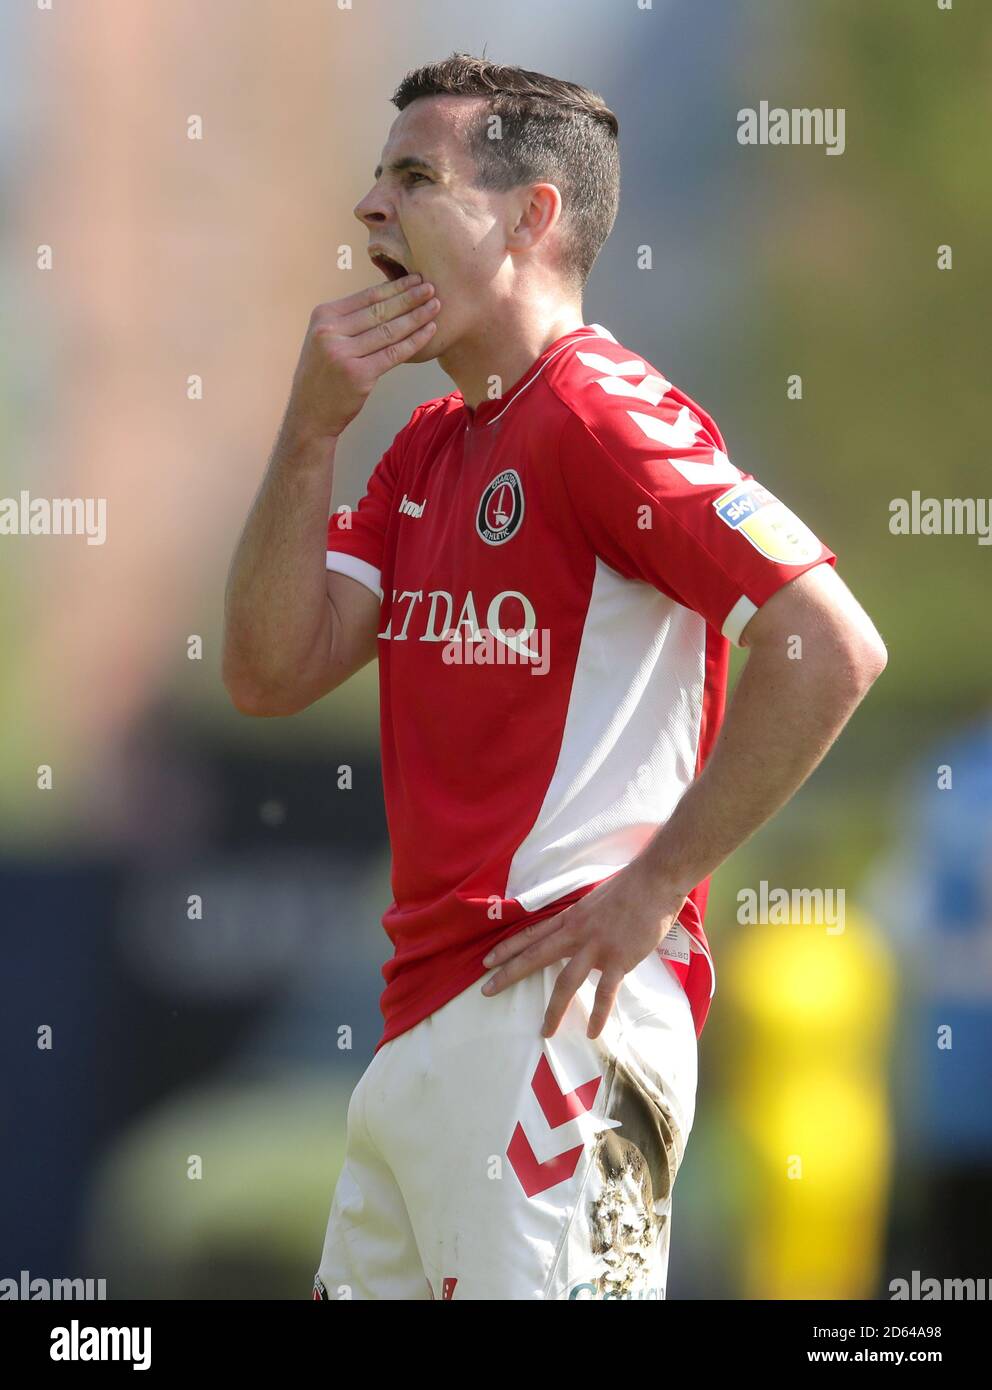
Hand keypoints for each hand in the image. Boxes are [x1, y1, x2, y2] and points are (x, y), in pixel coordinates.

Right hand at [284, 273, 440, 440]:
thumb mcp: (326, 340)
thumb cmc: (323, 376)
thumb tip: (385, 298)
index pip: (366, 297)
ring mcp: (343, 353)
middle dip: (409, 298)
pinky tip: (430, 331)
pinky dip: (414, 341)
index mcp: (323, 316)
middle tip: (432, 287)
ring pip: (389, 331)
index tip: (415, 279)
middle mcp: (330, 332)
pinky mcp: (358, 375)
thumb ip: (348, 321)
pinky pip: (393, 354)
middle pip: (380, 311)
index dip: (394, 287)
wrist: (309, 414)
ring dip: (416, 317)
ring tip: (436, 306)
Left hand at [481, 860, 687, 1038]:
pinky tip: (593, 1032)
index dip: (508, 947)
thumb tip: (579, 938)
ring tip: (545, 1031)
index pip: (532, 934)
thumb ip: (584, 922)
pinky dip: (599, 1014)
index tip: (487, 960)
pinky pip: (605, 992)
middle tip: (486, 990)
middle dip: (510, 973)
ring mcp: (597, 946)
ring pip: (566, 981)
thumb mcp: (595, 902)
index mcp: (571, 918)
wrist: (654, 881)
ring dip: (554, 1009)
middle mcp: (577, 932)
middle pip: (536, 955)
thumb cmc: (630, 888)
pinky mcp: (618, 959)